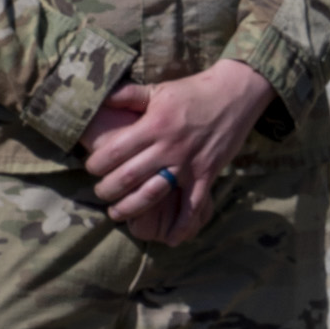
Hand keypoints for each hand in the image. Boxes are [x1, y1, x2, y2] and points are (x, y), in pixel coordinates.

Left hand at [82, 59, 275, 243]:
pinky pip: (194, 204)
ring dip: (130, 209)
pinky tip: (170, 239)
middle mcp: (168, 146)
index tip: (92, 168)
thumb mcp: (159, 89)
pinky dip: (183, 224)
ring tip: (118, 213)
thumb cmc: (194, 91)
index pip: (114, 152)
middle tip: (101, 192)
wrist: (237, 93)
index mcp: (154, 124)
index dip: (96, 164)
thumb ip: (129, 95)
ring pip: (152, 194)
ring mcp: (188, 162)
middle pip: (127, 177)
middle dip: (107, 190)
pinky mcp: (207, 173)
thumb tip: (101, 98)